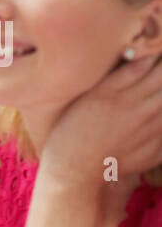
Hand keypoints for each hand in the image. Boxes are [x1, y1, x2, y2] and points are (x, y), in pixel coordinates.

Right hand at [43, 54, 161, 183]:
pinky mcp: (155, 153)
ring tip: (146, 101)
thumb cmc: (74, 130)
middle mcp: (149, 115)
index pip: (159, 71)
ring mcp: (154, 135)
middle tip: (152, 78)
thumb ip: (123, 75)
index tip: (154, 54)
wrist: (73, 172)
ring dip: (160, 100)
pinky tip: (152, 120)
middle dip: (160, 80)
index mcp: (133, 97)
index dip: (159, 59)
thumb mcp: (93, 97)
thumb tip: (148, 56)